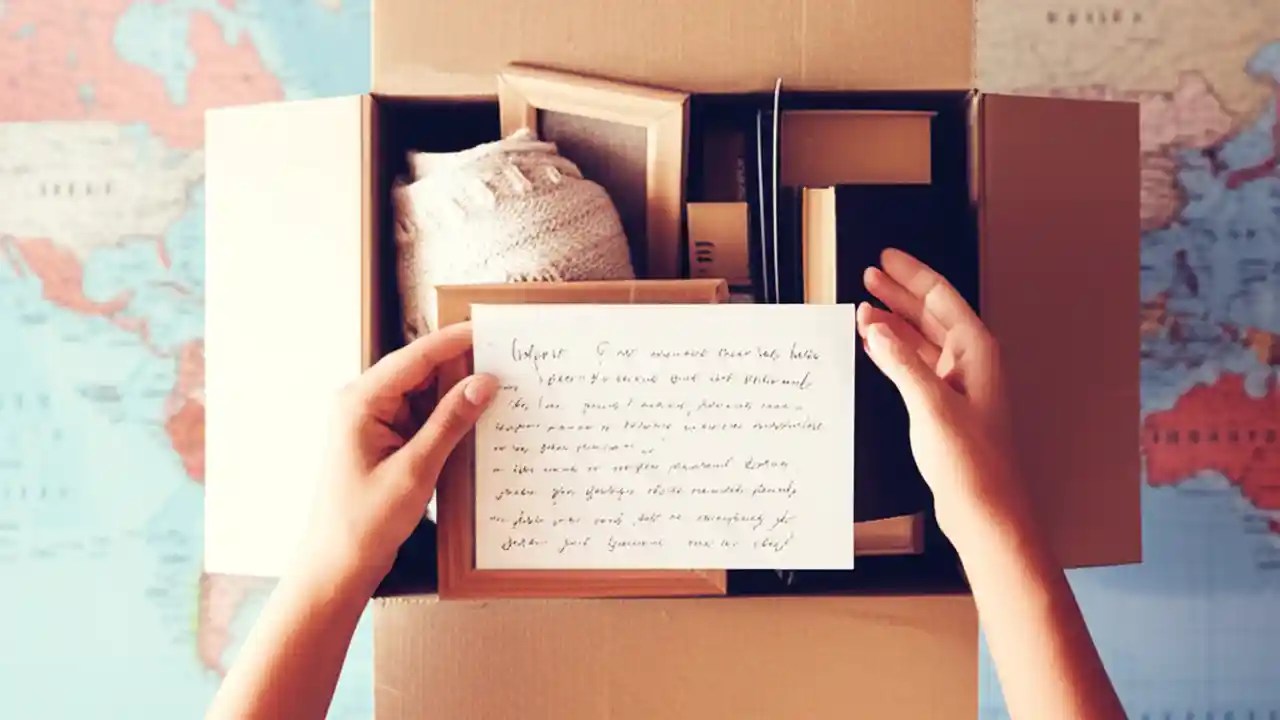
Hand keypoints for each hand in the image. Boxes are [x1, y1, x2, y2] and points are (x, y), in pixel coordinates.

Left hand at [298, 322, 497, 591]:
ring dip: (456, 395)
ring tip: (497, 392)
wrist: (337, 565)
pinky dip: (447, 418)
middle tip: (503, 363)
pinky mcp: (384, 440)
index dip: (453, 342)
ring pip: (423, 394)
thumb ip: (451, 422)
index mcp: (360, 401)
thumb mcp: (416, 470)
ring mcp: (372, 422)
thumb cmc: (364, 522)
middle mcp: (363, 403)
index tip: (488, 331)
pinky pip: (421, 417)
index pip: (414, 358)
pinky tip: (475, 422)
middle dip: (459, 368)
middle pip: (419, 371)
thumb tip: (484, 383)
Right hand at [855, 249, 1033, 547]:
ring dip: (893, 324)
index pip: (940, 297)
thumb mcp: (930, 405)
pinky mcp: (945, 407)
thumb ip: (900, 363)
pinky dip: (894, 353)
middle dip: (899, 293)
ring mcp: (958, 385)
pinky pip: (916, 366)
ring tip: (865, 309)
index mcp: (975, 352)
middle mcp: (970, 363)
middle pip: (930, 314)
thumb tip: (875, 327)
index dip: (911, 274)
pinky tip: (876, 348)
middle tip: (870, 276)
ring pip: (921, 340)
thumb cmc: (972, 463)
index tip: (886, 258)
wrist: (985, 509)